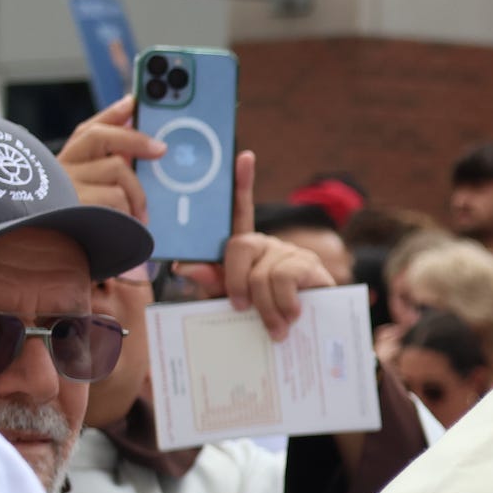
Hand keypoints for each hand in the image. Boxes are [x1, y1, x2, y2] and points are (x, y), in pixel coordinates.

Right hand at [58, 95, 164, 218]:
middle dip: (136, 142)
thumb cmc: (82, 219)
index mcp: (66, 163)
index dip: (115, 116)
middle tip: (161, 151)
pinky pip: (116, 201)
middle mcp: (60, 172)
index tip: (136, 104)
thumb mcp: (92, 183)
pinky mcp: (75, 211)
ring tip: (139, 215)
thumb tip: (129, 108)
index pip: (88, 130)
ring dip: (136, 196)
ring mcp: (65, 190)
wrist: (48, 259)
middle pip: (105, 142)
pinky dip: (129, 214)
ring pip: (117, 174)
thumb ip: (110, 148)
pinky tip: (128, 226)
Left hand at [174, 152, 333, 339]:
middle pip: (239, 246)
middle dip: (235, 282)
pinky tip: (291, 315)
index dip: (242, 183)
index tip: (243, 156)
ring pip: (261, 273)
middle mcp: (268, 245)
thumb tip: (182, 265)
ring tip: (274, 328)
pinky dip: (282, 304)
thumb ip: (211, 282)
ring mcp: (290, 252)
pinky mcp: (309, 266)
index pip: (242, 210)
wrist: (306, 335)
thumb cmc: (265, 316)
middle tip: (240, 309)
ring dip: (264, 307)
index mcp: (248, 250)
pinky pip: (283, 280)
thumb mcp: (231, 302)